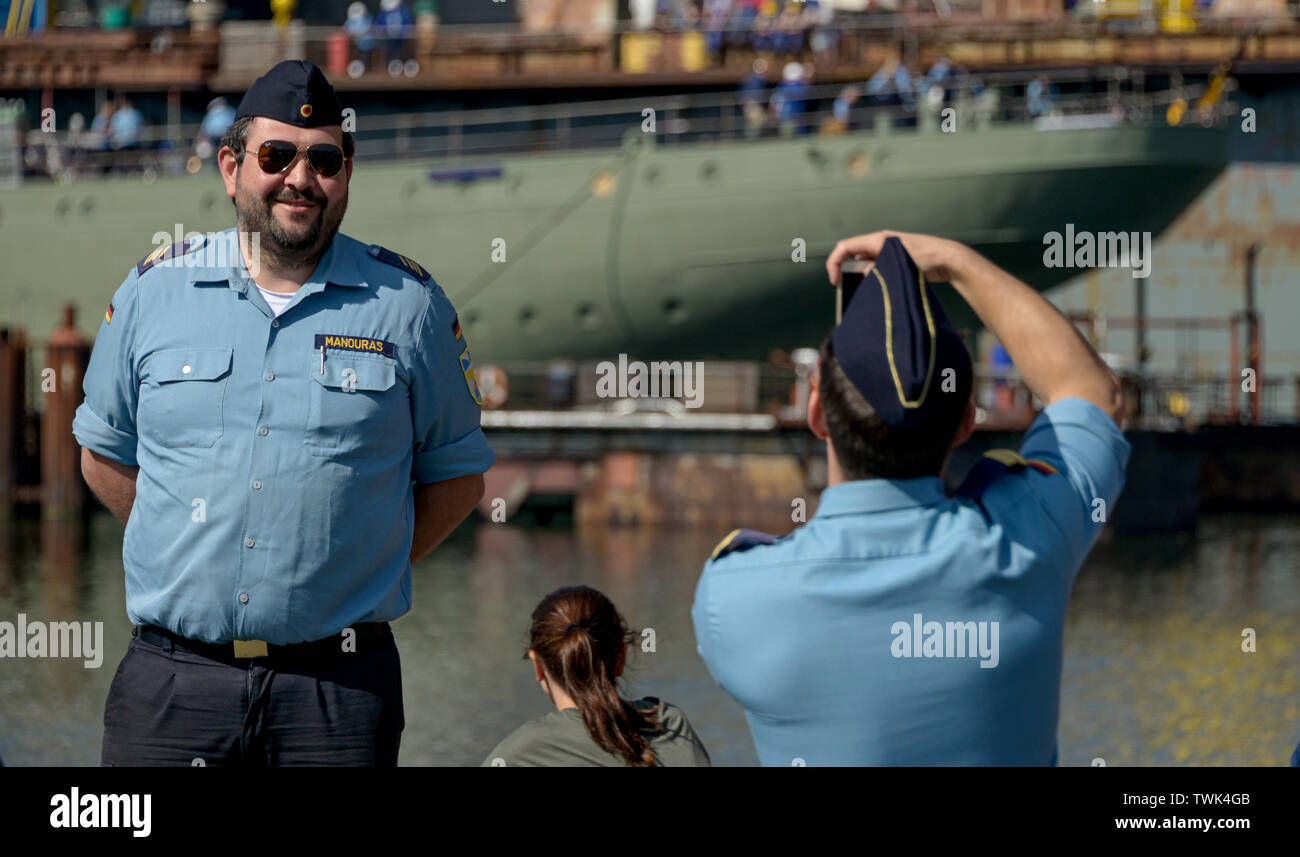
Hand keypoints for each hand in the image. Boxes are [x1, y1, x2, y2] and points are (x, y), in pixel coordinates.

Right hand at [825, 230, 969, 285]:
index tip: (835, 281)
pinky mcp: (895, 261)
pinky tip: (878, 289)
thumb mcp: (896, 265)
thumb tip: (863, 274)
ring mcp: (887, 252)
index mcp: (877, 240)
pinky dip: (872, 278)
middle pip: (853, 255)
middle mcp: (880, 243)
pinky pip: (876, 268)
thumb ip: (875, 270)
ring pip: (864, 263)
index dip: (834, 263)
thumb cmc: (926, 258)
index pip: (845, 247)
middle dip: (846, 271)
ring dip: (860, 276)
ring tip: (865, 291)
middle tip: (848, 288)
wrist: (949, 260)